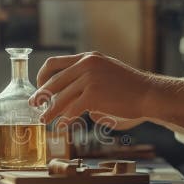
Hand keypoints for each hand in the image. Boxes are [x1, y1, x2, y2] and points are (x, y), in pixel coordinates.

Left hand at [29, 52, 154, 124]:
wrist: (149, 93)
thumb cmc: (129, 88)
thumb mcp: (105, 74)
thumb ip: (86, 80)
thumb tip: (66, 98)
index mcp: (87, 58)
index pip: (54, 63)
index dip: (42, 76)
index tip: (39, 87)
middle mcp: (86, 64)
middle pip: (53, 81)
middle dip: (41, 95)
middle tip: (33, 105)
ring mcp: (89, 78)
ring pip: (60, 97)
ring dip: (49, 111)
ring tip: (43, 120)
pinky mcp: (94, 94)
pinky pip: (72, 109)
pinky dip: (65, 119)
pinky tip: (62, 126)